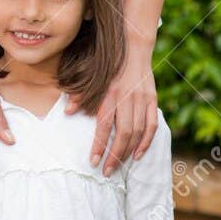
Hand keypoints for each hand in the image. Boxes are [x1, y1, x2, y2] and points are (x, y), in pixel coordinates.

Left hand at [72, 49, 157, 172]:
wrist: (132, 47)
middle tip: (107, 172)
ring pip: (138, 132)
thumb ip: (80, 95)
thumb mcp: (92, 77)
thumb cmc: (108, 64)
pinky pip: (152, 125)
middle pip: (123, 133)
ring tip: (119, 166)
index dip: (99, 145)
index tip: (93, 161)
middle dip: (115, 155)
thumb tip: (67, 112)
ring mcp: (142, 99)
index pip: (104, 125)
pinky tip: (138, 155)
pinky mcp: (153, 99)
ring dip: (128, 152)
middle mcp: (127, 98)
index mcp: (110, 93)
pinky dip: (146, 142)